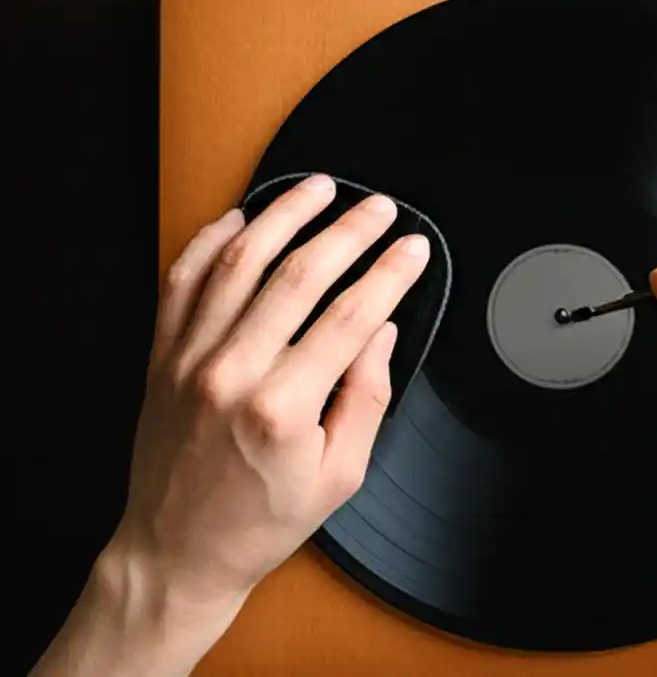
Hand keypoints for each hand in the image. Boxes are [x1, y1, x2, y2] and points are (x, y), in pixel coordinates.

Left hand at [34, 174, 429, 676]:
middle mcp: (231, 373)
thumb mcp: (340, 475)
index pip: (351, 315)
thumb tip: (380, 332)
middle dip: (348, 231)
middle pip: (300, 275)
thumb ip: (366, 397)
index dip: (390, 273)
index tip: (412, 248)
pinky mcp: (161, 355)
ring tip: (318, 190)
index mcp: (284, 409)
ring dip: (283, 216)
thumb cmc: (260, 520)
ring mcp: (189, 358)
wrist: (178, 550)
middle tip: (377, 208)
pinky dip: (210, 240)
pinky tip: (241, 217)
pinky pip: (183, 279)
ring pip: (240, 261)